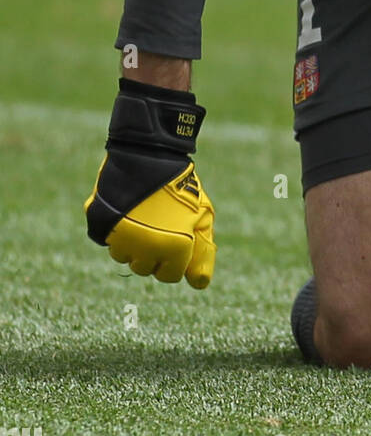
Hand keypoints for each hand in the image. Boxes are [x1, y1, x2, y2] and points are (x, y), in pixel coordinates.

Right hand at [86, 155, 215, 287]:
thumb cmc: (180, 185)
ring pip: (123, 256)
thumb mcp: (201, 216)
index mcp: (174, 249)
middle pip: (144, 269)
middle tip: (158, 223)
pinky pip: (106, 241)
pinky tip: (125, 211)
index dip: (174, 257)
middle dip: (152, 252)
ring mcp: (121, 238)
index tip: (176, 235)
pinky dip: (113, 231)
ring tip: (142, 214)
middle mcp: (146, 249)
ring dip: (132, 242)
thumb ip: (203, 253)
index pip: (169, 276)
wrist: (148, 152)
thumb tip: (199, 284)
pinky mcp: (101, 225)